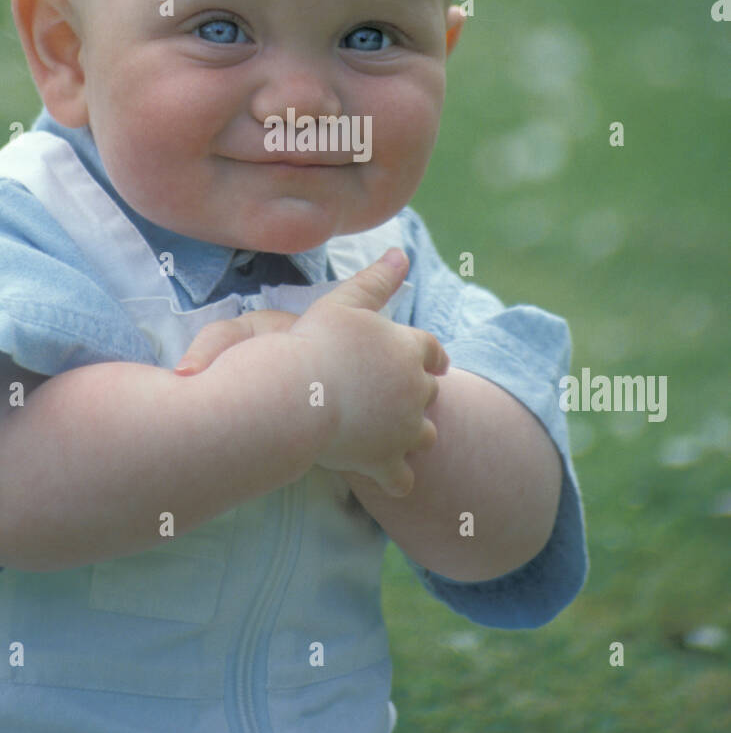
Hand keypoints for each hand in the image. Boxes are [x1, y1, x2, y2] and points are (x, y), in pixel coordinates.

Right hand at [175, 250, 447, 497]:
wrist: (298, 392)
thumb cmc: (315, 342)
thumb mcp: (346, 302)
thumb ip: (376, 280)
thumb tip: (401, 253)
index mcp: (409, 348)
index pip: (432, 350)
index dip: (430, 356)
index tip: (433, 362)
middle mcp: (415, 389)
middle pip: (429, 393)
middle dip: (417, 395)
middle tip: (395, 397)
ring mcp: (404, 429)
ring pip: (424, 436)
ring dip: (412, 435)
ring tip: (392, 436)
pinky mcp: (385, 460)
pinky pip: (402, 479)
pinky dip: (397, 479)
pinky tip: (388, 478)